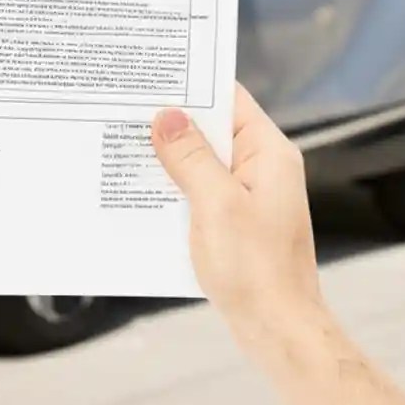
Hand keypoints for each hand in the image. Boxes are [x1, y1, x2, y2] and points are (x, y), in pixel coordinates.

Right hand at [150, 84, 324, 338]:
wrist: (277, 327)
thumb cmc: (256, 270)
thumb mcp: (216, 205)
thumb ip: (191, 157)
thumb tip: (168, 117)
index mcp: (268, 153)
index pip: (229, 98)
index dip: (192, 86)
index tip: (153, 77)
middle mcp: (263, 168)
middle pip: (213, 130)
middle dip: (173, 124)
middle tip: (127, 114)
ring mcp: (252, 195)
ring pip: (205, 162)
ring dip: (171, 160)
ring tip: (128, 151)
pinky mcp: (239, 221)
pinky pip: (203, 192)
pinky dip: (178, 190)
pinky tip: (148, 194)